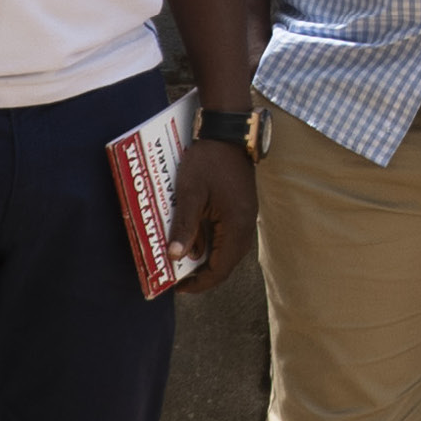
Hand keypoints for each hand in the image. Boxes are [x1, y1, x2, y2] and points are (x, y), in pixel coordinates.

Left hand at [166, 134, 257, 296]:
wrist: (228, 132)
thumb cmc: (209, 160)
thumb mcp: (191, 193)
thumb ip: (185, 227)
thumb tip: (174, 257)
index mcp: (236, 226)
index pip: (221, 269)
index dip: (200, 283)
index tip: (179, 288)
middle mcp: (246, 226)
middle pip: (226, 263)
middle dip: (202, 273)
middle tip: (178, 278)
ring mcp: (246, 216)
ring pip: (227, 249)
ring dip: (207, 258)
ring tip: (183, 260)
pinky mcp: (242, 207)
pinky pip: (227, 235)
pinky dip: (211, 243)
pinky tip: (194, 238)